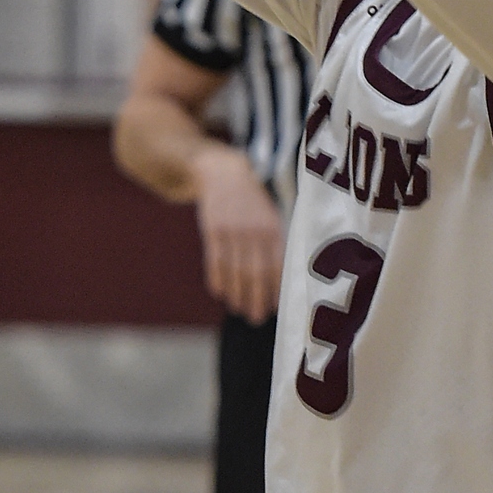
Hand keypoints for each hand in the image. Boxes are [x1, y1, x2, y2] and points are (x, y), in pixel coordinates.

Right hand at [191, 145, 284, 324]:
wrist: (224, 174)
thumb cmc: (252, 204)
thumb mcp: (269, 217)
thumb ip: (275, 245)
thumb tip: (279, 282)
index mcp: (272, 228)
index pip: (276, 266)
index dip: (275, 290)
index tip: (275, 309)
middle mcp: (253, 230)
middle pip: (255, 272)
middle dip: (256, 299)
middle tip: (256, 318)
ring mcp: (232, 230)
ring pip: (234, 270)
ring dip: (236, 294)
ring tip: (239, 309)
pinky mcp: (212, 229)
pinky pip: (214, 260)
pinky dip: (217, 279)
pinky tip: (220, 293)